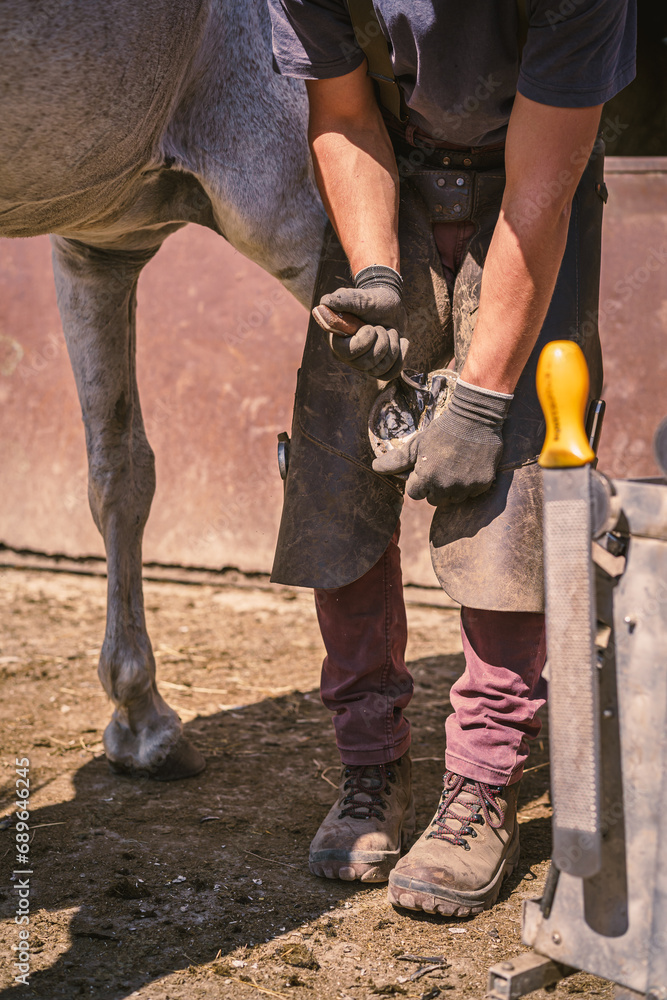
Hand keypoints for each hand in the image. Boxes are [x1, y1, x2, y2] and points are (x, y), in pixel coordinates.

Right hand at [314, 273, 407, 379]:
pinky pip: (390, 374)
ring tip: (389, 331)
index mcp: (336, 338)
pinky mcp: (376, 368)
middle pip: (366, 363)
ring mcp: (361, 364)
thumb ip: (344, 299)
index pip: (346, 352)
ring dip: (392, 346)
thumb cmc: (373, 300)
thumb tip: (325, 302)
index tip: (370, 327)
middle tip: (381, 327)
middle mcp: (345, 355)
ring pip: (380, 369)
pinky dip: (400, 356)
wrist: (390, 306)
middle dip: (381, 342)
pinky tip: (401, 342)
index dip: (363, 342)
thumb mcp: (361, 297)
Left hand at [372, 379, 512, 505]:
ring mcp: (465, 486)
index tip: (425, 468)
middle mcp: (445, 486)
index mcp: (426, 478)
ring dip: (451, 489)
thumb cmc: (441, 430)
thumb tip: (375, 468)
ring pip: (453, 499)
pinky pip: (471, 493)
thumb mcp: (417, 444)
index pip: (415, 494)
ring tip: (454, 467)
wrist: (475, 417)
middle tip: (440, 468)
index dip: (418, 481)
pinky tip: (469, 467)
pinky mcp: (483, 484)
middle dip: (434, 487)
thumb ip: (396, 461)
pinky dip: (470, 484)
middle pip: (434, 500)